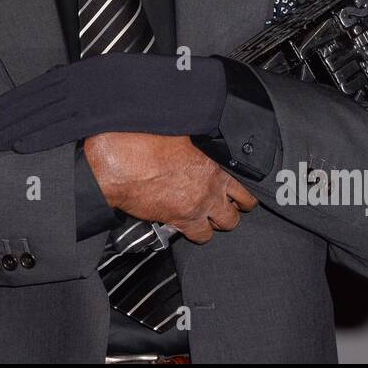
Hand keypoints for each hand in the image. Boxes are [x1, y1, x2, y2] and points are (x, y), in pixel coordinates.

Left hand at [0, 53, 226, 152]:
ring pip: (45, 113)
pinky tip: (20, 146)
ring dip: (16, 127)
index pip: (49, 83)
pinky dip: (39, 137)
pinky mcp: (103, 113)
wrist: (197, 91)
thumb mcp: (132, 78)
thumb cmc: (172, 88)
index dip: (23, 97)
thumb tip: (87, 92)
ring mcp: (95, 94)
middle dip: (12, 114)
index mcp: (96, 68)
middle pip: (41, 98)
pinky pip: (64, 129)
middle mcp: (90, 77)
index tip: (2, 107)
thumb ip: (106, 85)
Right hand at [85, 131, 256, 242]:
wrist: (121, 163)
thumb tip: (202, 131)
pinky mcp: (182, 221)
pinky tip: (192, 224)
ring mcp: (200, 205)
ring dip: (219, 219)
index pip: (246, 181)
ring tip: (211, 215)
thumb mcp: (179, 131)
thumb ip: (197, 137)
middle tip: (228, 203)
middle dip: (236, 206)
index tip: (241, 189)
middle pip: (242, 205)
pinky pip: (201, 236)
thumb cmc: (143, 141)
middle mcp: (212, 185)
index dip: (246, 187)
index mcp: (215, 161)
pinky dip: (199, 232)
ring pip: (227, 224)